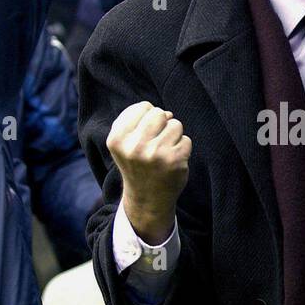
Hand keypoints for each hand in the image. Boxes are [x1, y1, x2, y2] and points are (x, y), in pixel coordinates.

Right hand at [106, 101, 190, 244]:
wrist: (147, 198)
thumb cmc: (137, 163)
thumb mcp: (124, 142)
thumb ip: (138, 120)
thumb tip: (168, 113)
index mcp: (117, 139)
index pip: (143, 106)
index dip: (148, 116)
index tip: (145, 133)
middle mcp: (134, 146)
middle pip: (160, 113)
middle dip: (162, 123)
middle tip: (157, 141)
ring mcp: (155, 154)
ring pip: (176, 124)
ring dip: (174, 136)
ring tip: (164, 151)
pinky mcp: (174, 161)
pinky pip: (186, 140)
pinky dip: (182, 148)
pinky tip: (172, 161)